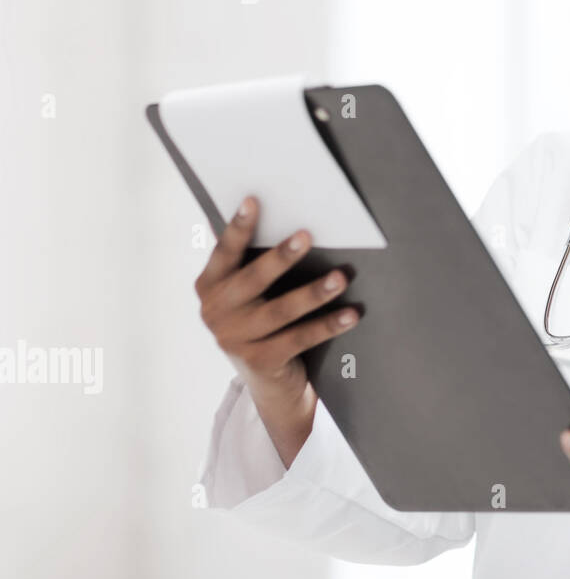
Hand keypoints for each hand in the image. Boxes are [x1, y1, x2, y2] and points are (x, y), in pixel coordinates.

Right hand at [194, 195, 361, 464]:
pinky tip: (351, 314)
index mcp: (209, 285)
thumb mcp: (247, 290)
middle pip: (253, 280)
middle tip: (307, 235)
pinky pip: (300, 338)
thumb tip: (266, 206)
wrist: (267, 378)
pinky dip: (328, 325)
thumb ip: (249, 257)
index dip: (238, 227)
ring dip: (313, 293)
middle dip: (281, 257)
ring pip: (281, 311)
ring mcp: (236, 340)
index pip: (225, 251)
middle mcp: (215, 312)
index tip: (253, 200)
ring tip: (341, 278)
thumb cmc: (260, 317)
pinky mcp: (261, 361)